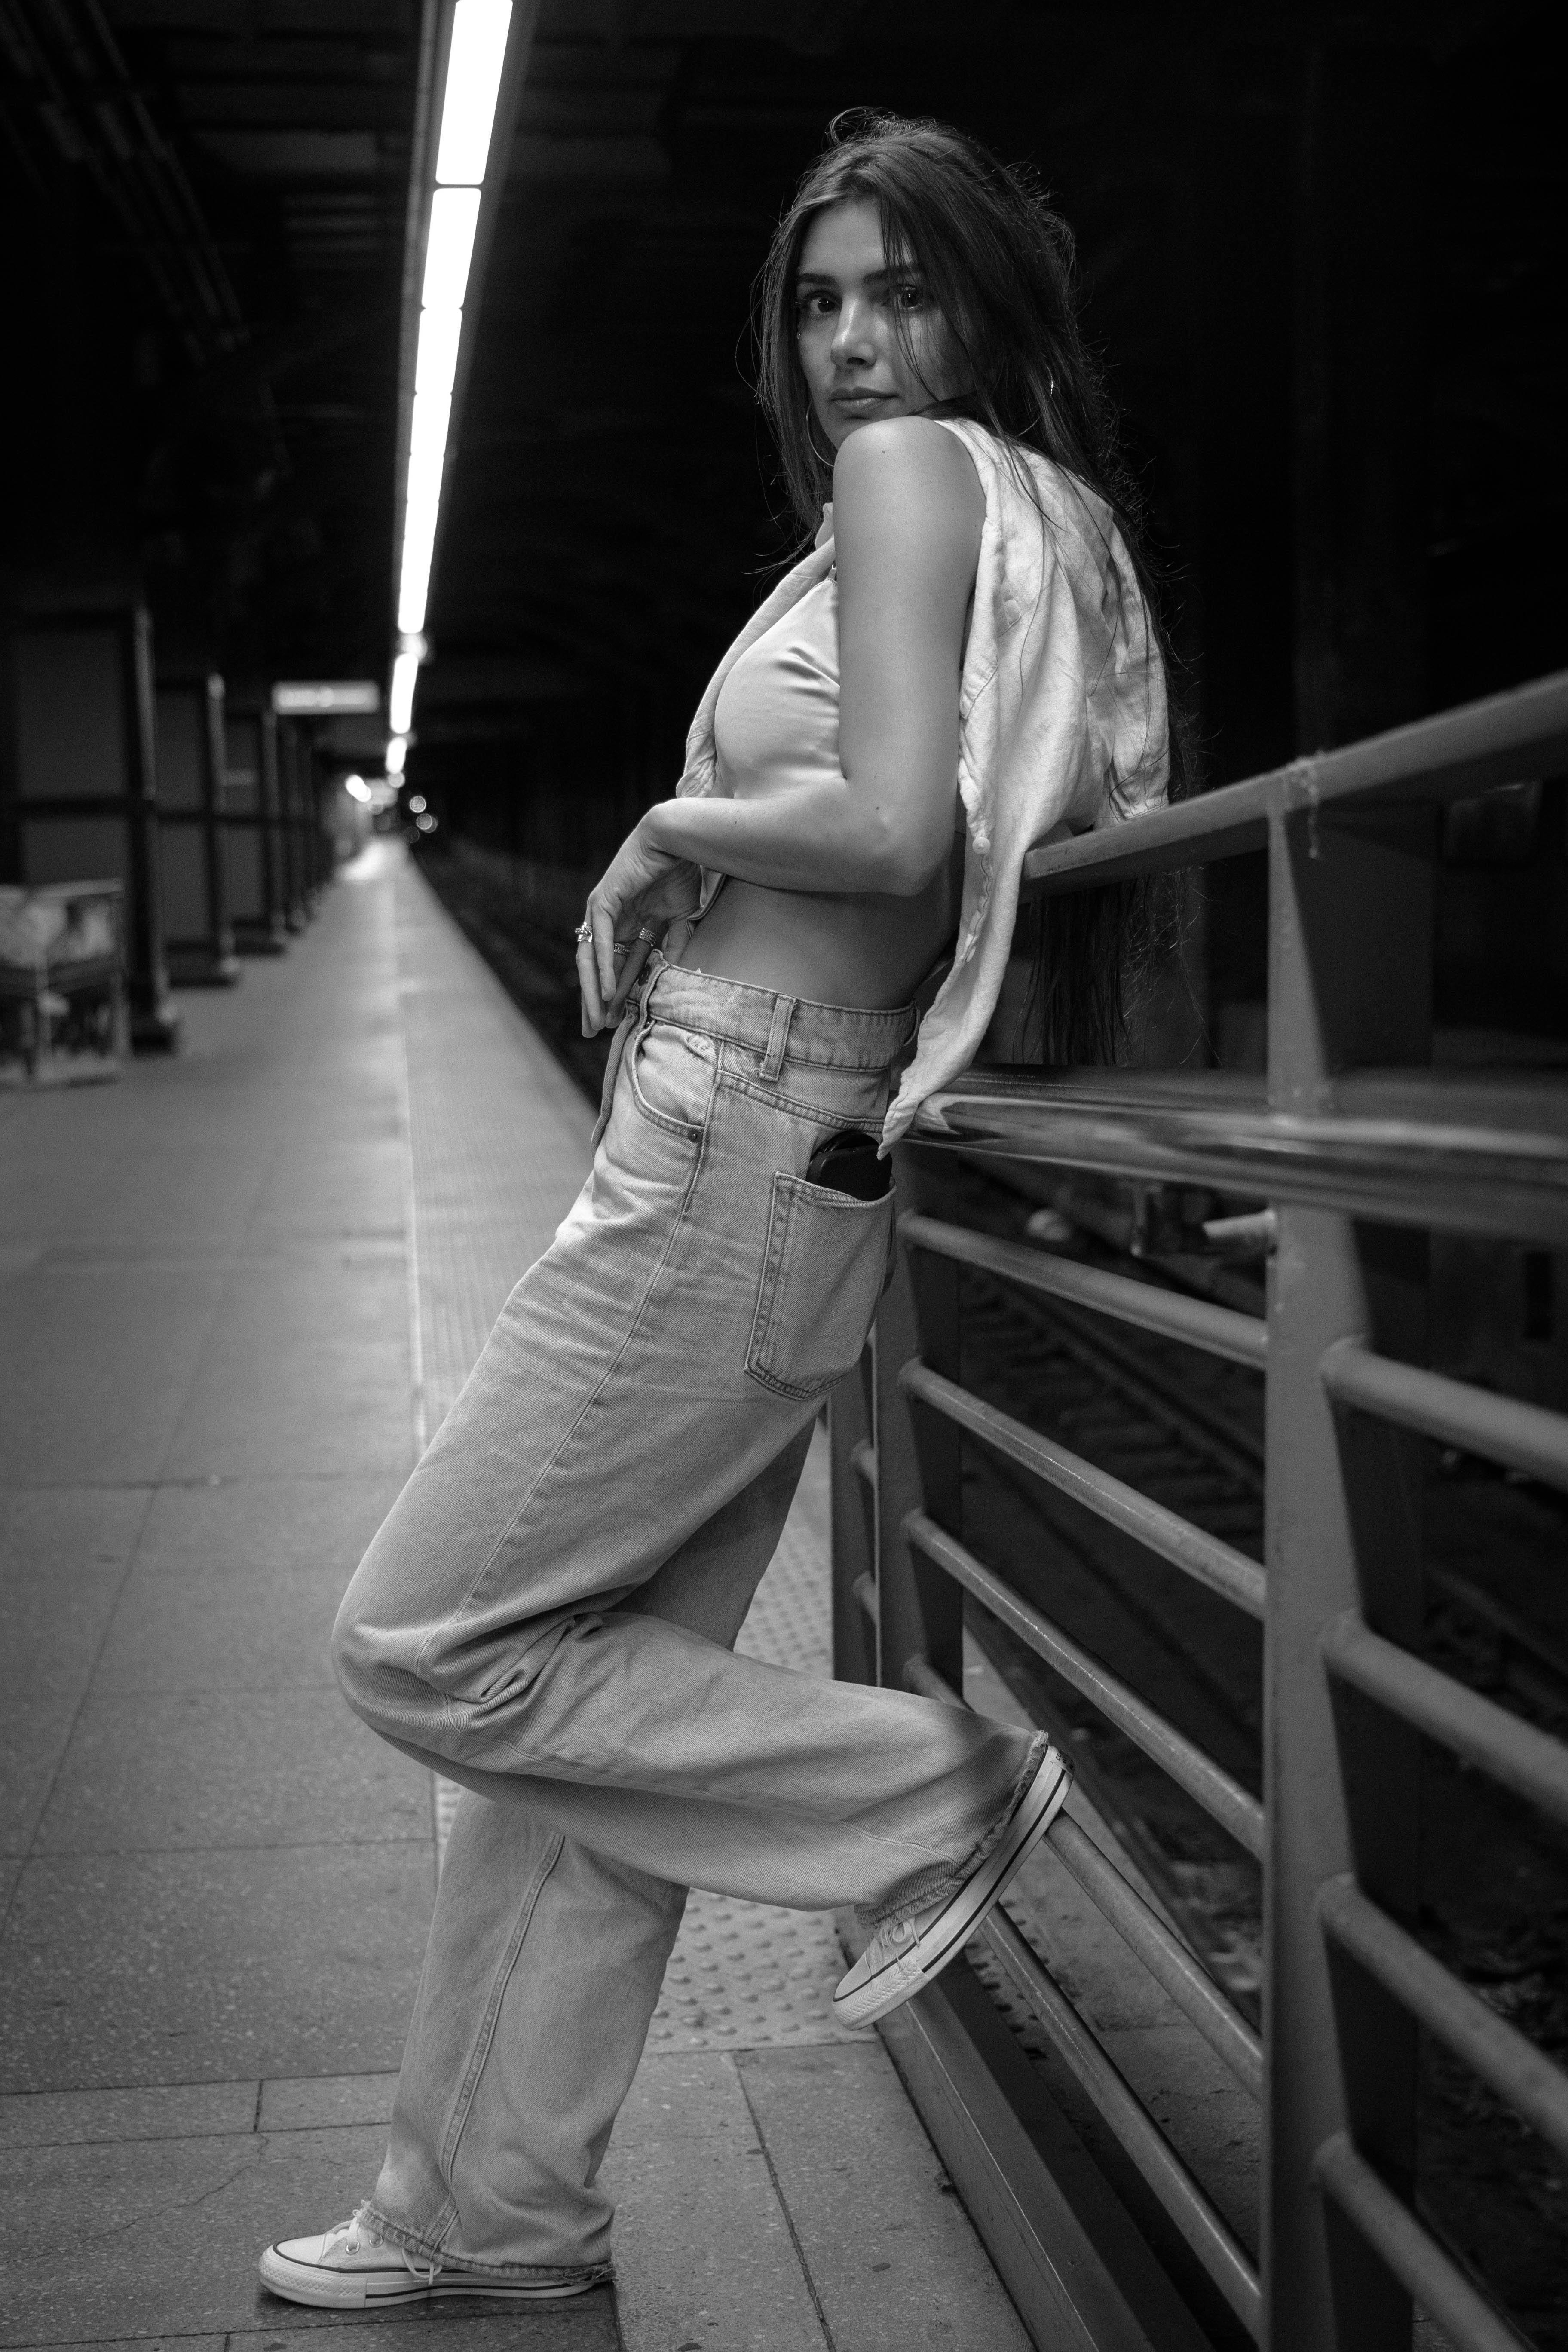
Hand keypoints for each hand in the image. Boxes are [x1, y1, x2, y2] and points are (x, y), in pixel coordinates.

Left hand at [576, 821, 701, 1034]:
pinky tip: (606, 992)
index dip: (618, 995)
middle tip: (593, 1031)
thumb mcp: (681, 920)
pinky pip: (601, 941)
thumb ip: (674, 947)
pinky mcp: (602, 901)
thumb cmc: (682, 873)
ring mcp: (603, 911)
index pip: (619, 967)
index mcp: (630, 925)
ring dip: (594, 991)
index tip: (615, 1023)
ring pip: (594, 959)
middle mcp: (612, 921)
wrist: (678, 841)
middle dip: (596, 1001)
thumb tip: (672, 978)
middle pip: (600, 968)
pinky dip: (604, 967)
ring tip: (596, 1019)